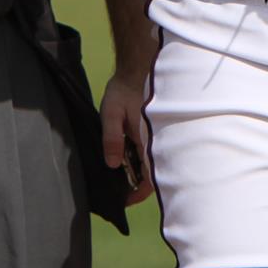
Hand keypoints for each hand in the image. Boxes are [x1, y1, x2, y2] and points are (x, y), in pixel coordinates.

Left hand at [99, 71, 153, 207]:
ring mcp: (157, 136)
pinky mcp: (154, 130)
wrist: (138, 68)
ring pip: (153, 163)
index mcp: (148, 140)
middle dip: (139, 186)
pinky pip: (151, 152)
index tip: (124, 200)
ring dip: (140, 173)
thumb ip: (112, 139)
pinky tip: (127, 159)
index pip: (151, 177)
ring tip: (120, 178)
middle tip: (120, 191)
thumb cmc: (124, 90)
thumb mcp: (111, 114)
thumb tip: (114, 165)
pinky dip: (141, 161)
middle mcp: (157, 141)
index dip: (139, 193)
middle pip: (154, 173)